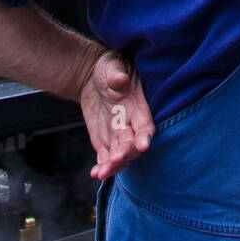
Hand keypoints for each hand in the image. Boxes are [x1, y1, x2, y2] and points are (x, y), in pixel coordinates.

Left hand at [79, 50, 154, 179]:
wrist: (94, 76)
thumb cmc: (109, 67)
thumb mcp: (112, 66)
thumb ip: (116, 74)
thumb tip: (119, 79)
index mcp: (138, 106)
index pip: (145, 124)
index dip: (145, 135)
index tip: (143, 145)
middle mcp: (131, 125)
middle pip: (132, 145)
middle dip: (126, 153)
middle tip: (115, 158)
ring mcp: (118, 135)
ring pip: (120, 156)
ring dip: (113, 166)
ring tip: (101, 172)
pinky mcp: (105, 141)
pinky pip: (105, 158)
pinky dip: (102, 167)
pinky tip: (96, 174)